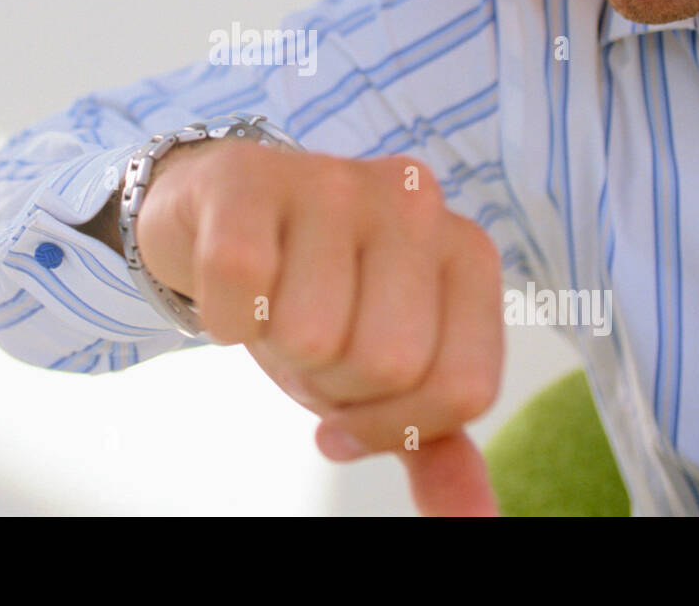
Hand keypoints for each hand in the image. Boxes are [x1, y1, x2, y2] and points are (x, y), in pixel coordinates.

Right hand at [135, 141, 504, 514]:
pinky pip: (240, 283)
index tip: (351, 405)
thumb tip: (476, 523)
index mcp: (468, 252)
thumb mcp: (383, 363)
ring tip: (274, 311)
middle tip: (308, 344)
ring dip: (276, 349)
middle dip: (331, 384)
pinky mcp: (252, 176)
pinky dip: (223, 315)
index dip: (394, 423)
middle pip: (387, 362)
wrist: (228, 208)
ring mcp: (334, 179)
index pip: (462, 388)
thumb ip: (431, 434)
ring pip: (310, 332)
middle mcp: (414, 202)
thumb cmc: (317, 287)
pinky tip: (233, 293)